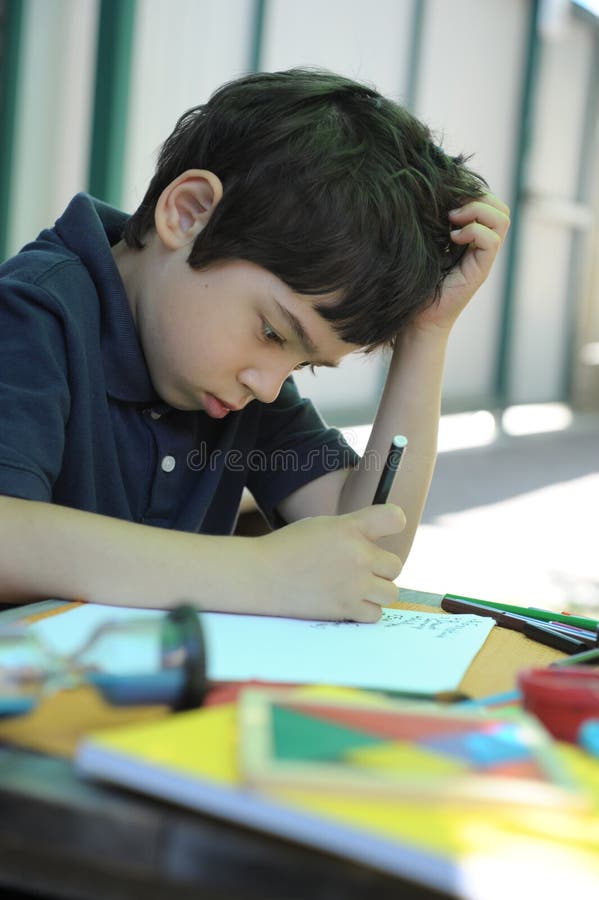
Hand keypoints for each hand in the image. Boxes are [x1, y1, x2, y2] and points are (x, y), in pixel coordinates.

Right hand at [252, 504, 405, 621]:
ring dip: (377, 590)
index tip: (387, 527)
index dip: (394, 521)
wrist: (261, 575)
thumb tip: (378, 541)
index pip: (394, 517)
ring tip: (357, 587)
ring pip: (391, 592)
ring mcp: (353, 584)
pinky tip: (349, 602)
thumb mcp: (321, 526)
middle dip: (380, 567)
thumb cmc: (288, 548)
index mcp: (349, 528)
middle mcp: (357, 555)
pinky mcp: (345, 609)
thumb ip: (352, 530)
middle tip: (359, 569)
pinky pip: (375, 614)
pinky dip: (366, 610)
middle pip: (395, 565)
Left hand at [413, 192, 509, 333]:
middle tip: (451, 207)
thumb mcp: (423, 244)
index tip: (446, 194)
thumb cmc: (414, 282)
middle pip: (500, 207)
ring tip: (453, 220)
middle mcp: (480, 245)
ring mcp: (483, 258)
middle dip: (478, 197)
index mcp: (469, 236)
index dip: (472, 190)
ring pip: (502, 218)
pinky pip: (492, 240)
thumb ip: (433, 222)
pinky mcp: (480, 270)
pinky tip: (453, 238)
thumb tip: (430, 191)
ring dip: (477, 211)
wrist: (417, 319)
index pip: (488, 202)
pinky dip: (475, 231)